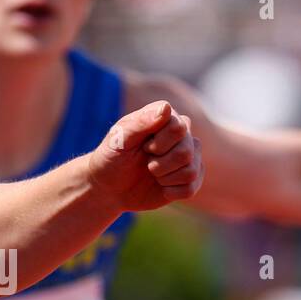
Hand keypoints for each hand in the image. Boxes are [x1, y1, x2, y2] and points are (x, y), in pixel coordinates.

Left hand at [87, 100, 203, 210]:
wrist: (109, 186)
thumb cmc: (111, 157)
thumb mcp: (119, 140)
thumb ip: (141, 122)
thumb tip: (166, 108)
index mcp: (165, 117)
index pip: (178, 128)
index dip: (159, 143)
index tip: (142, 146)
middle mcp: (182, 134)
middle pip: (186, 151)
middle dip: (159, 163)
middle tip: (144, 162)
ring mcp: (189, 156)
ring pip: (191, 171)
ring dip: (164, 177)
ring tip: (151, 172)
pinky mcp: (191, 178)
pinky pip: (191, 188)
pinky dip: (170, 191)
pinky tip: (159, 187)